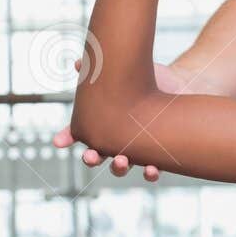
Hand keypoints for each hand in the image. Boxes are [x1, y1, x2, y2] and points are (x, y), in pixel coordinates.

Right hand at [53, 60, 188, 180]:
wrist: (176, 86)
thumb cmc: (143, 80)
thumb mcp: (120, 74)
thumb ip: (98, 71)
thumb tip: (79, 63)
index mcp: (102, 123)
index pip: (79, 133)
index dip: (67, 138)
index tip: (59, 142)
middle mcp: (116, 139)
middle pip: (98, 156)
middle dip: (92, 158)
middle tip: (91, 155)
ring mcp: (136, 148)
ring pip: (121, 167)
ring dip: (118, 167)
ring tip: (121, 160)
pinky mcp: (157, 153)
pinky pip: (151, 171)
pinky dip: (150, 173)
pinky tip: (151, 169)